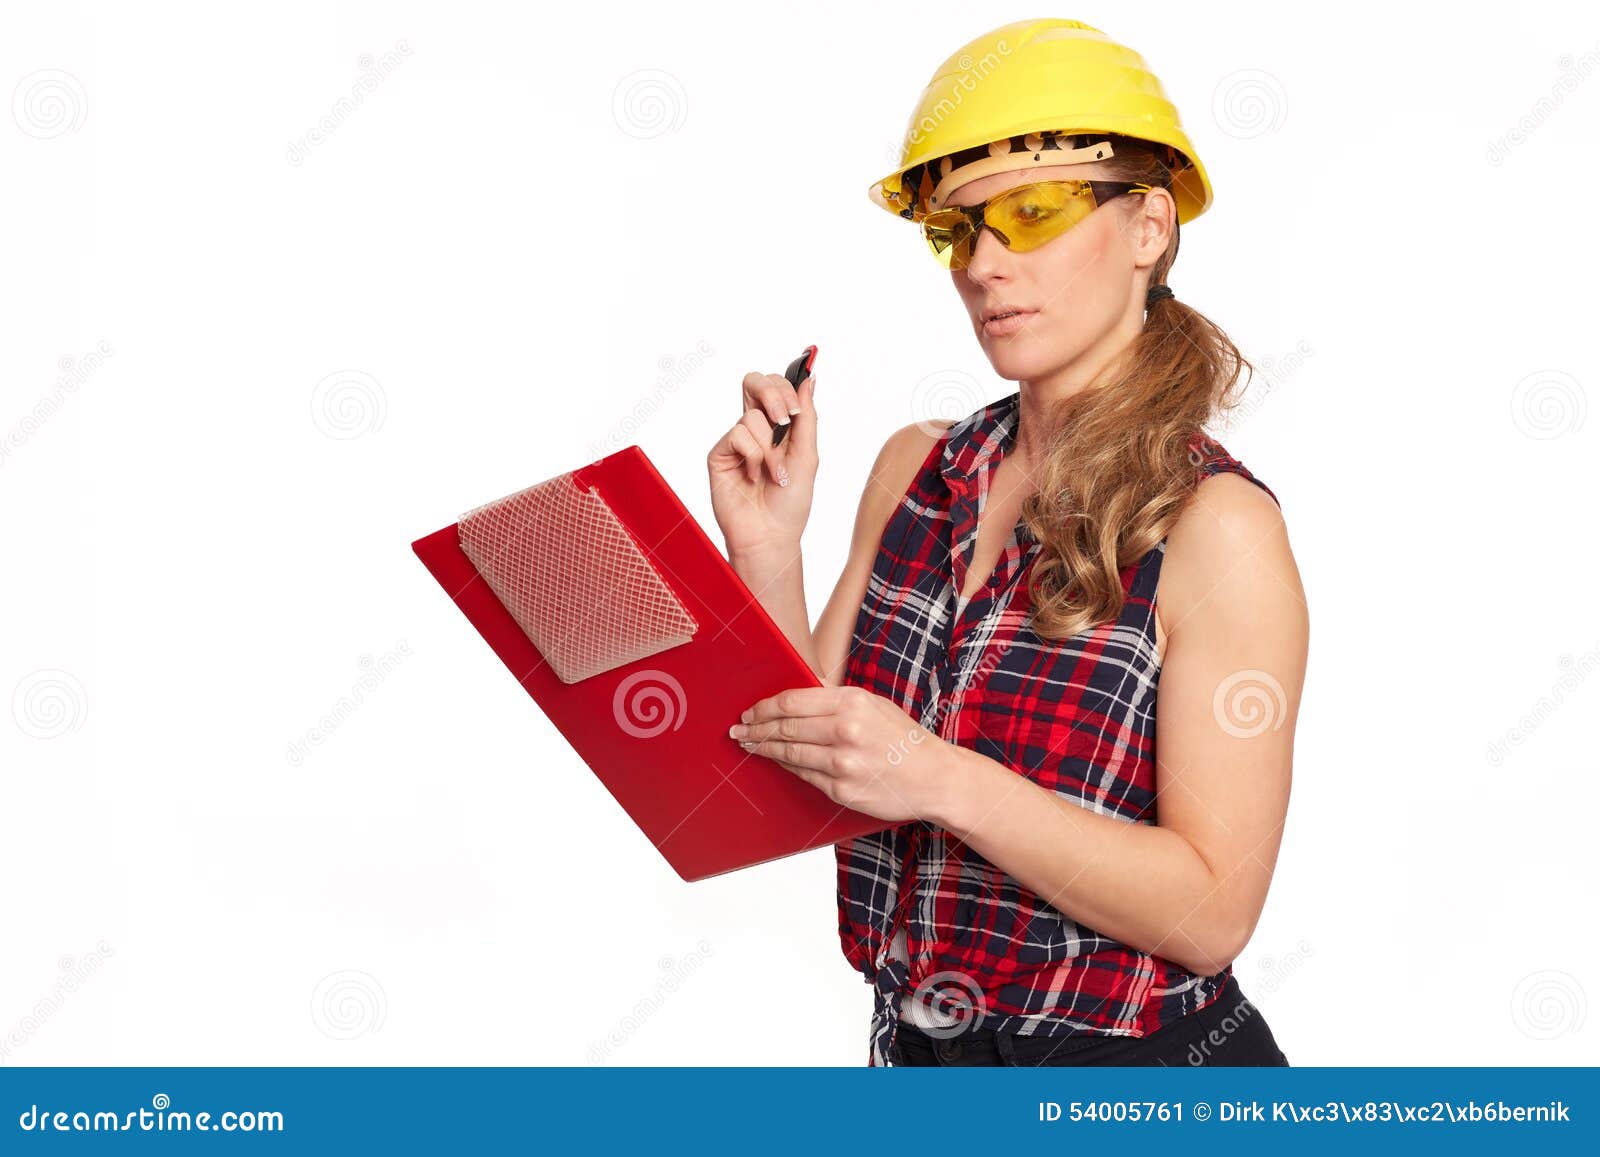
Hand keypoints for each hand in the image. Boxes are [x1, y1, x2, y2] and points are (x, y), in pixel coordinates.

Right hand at [707, 369, 816, 559]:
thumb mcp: (808, 456)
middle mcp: (754, 429)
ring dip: (771, 449)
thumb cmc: (790, 503)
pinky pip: (738, 435)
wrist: (771, 535)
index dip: (788, 386)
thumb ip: (807, 417)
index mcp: (778, 426)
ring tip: (775, 474)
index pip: (777, 386)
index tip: (799, 408)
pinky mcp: (720, 454)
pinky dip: (753, 457)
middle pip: (755, 383)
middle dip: (774, 395)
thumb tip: (809, 379)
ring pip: (752, 418)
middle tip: (785, 419)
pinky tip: (754, 477)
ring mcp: (735, 441)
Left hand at [727, 685, 956, 824]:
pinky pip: (804, 776)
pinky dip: (787, 767)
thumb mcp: (872, 705)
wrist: (934, 776)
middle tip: (738, 730)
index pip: (792, 702)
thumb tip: (792, 700)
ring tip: (748, 745)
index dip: (764, 707)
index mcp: (852, 702)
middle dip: (756, 729)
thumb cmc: (902, 738)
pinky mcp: (842, 790)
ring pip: (789, 753)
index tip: (749, 711)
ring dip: (763, 749)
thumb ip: (834, 700)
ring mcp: (842, 763)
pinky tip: (776, 762)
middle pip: (785, 728)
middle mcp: (845, 730)